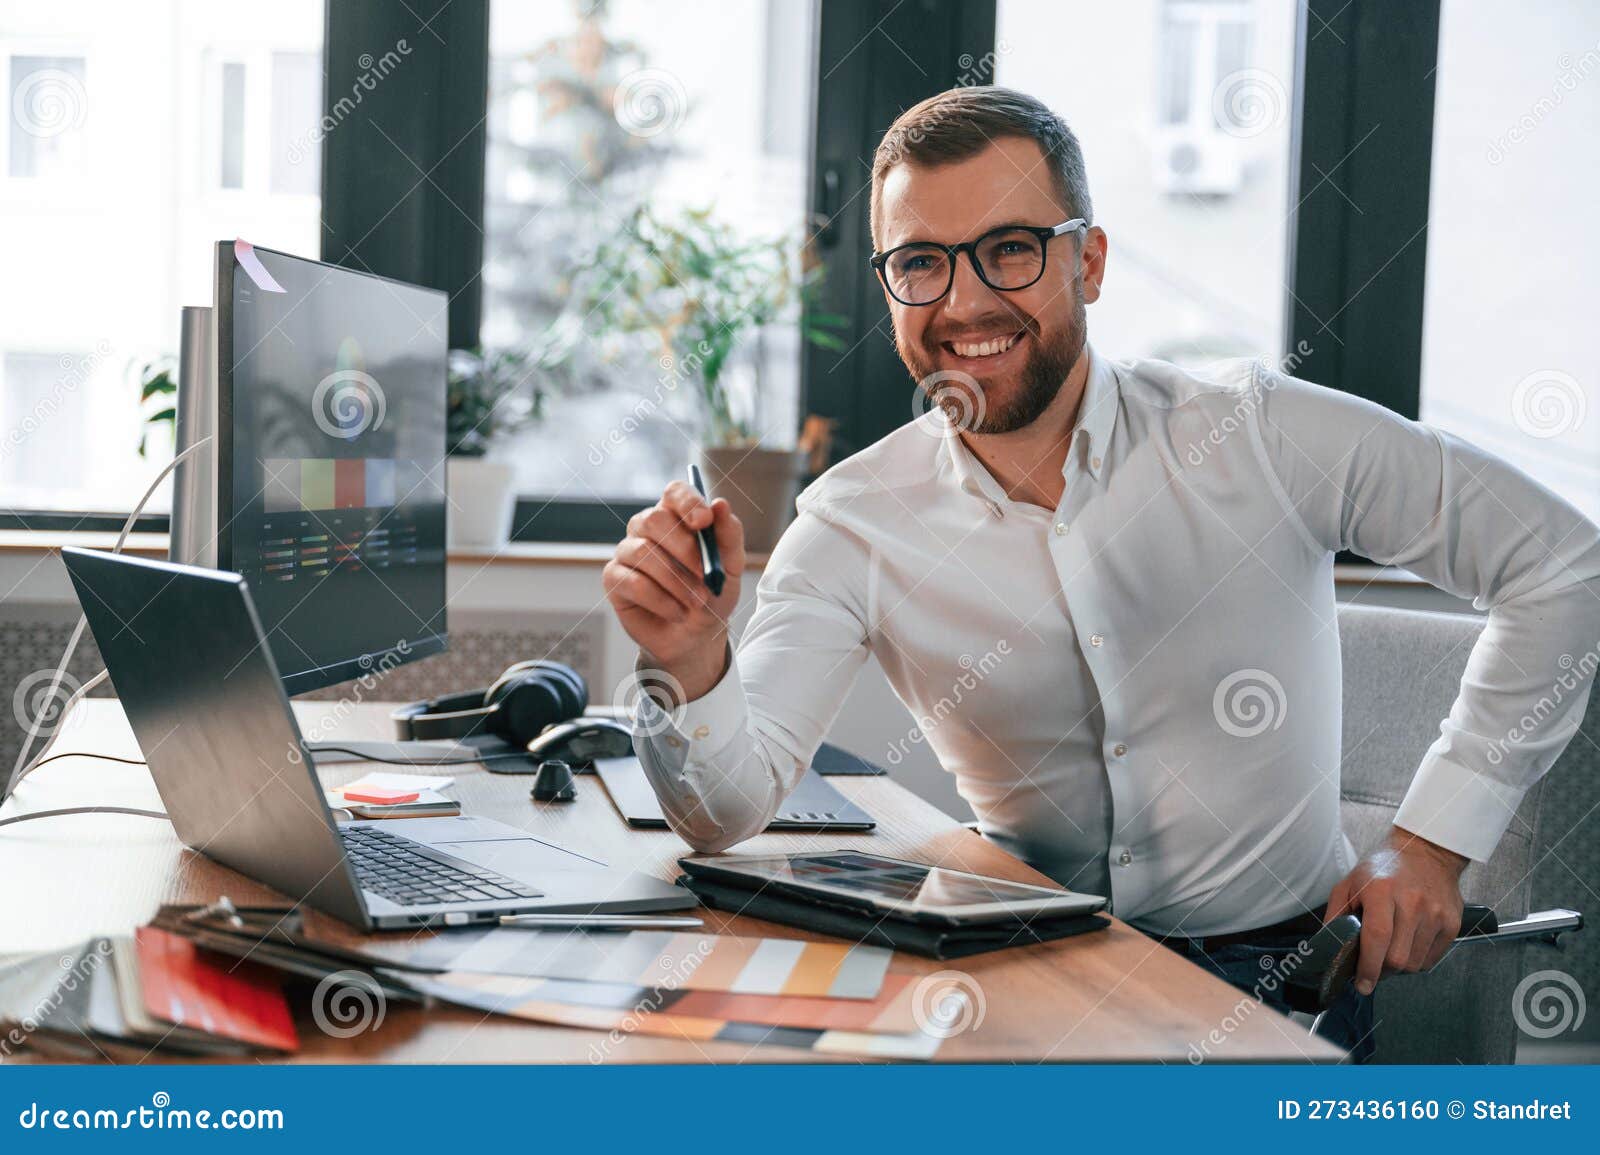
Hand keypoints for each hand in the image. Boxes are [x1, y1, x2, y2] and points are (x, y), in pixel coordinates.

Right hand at [603, 481, 745, 702]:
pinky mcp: (614, 579)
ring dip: (677, 581)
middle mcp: (647, 528)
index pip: (674, 492)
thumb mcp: (731, 568)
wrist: (697, 636)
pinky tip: (678, 613)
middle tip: (707, 575)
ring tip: (697, 602)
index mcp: (677, 516)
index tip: (704, 521)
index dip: (687, 502)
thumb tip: (720, 504)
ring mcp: (627, 552)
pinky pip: (633, 583)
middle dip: (684, 548)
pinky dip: (662, 601)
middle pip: (654, 519)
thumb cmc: (712, 594)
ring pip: (643, 553)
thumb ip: (729, 536)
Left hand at [1325, 826, 1467, 994]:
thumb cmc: (1383, 868)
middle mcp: (1412, 903)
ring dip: (1398, 968)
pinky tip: (1406, 945)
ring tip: (1389, 953)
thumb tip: (1327, 947)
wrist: (1426, 852)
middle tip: (1372, 968)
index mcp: (1382, 891)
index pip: (1376, 938)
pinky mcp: (1452, 923)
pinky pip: (1431, 959)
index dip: (1368, 967)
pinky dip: (1416, 961)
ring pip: (1414, 963)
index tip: (1361, 985)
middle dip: (1381, 971)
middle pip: (1397, 958)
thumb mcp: (1350, 883)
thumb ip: (1336, 915)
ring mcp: (1435, 914)